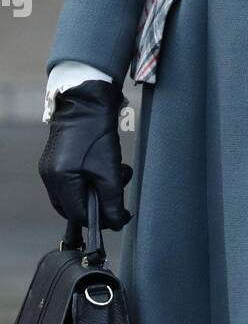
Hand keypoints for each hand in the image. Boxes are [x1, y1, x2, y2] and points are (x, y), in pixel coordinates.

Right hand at [38, 80, 132, 229]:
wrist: (88, 101)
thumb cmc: (97, 131)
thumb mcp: (109, 169)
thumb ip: (112, 199)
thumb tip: (117, 222)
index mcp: (59, 180)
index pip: (78, 214)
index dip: (100, 219)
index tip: (120, 217)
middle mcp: (50, 177)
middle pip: (74, 206)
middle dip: (99, 204)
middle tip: (119, 195)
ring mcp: (51, 168)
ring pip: (76, 193)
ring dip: (98, 190)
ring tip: (118, 174)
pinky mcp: (58, 160)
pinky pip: (74, 180)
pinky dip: (92, 179)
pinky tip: (108, 168)